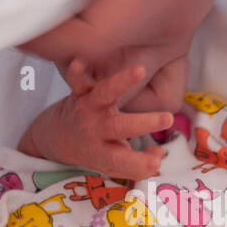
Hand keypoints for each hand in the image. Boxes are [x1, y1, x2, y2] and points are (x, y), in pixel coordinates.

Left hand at [0, 0, 226, 112]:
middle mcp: (171, 26)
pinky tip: (83, 25)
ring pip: (119, 78)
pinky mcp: (174, 31)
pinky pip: (140, 71)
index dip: (37, 35)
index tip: (8, 7)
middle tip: (24, 5)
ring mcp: (175, 34)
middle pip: (98, 70)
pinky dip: (108, 64)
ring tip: (53, 14)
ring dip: (80, 60)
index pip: (84, 43)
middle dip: (54, 50)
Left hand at [18, 61, 173, 181]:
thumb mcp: (114, 163)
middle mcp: (97, 130)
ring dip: (121, 82)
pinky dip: (76, 73)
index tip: (155, 164)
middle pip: (121, 127)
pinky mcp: (79, 92)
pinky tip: (79, 62)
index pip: (125, 160)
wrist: (59, 136)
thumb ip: (138, 164)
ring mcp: (88, 109)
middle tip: (167, 119)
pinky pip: (77, 81)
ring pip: (105, 94)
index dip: (140, 164)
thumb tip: (159, 155)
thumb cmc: (96, 149)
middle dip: (144, 123)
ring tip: (140, 71)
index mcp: (106, 152)